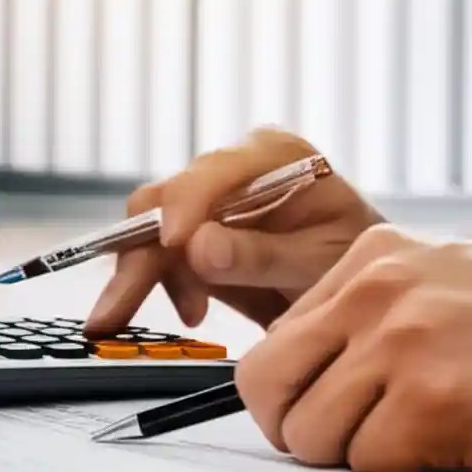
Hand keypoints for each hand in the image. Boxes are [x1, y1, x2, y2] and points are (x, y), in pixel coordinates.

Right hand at [85, 127, 383, 332]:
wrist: (358, 281)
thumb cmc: (354, 261)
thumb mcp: (321, 262)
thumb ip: (261, 256)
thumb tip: (197, 248)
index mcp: (271, 156)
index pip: (208, 173)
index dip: (183, 209)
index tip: (173, 248)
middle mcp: (229, 169)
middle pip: (162, 202)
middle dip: (137, 258)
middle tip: (112, 311)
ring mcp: (207, 199)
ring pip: (147, 230)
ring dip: (144, 278)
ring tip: (185, 316)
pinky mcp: (192, 230)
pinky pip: (157, 255)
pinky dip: (161, 286)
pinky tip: (194, 310)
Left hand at [236, 225, 471, 471]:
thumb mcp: (424, 287)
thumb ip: (352, 317)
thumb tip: (281, 382)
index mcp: (370, 258)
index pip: (269, 344)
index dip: (283, 396)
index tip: (306, 411)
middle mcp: (377, 291)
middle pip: (268, 387)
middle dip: (297, 428)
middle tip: (340, 437)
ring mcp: (406, 341)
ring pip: (312, 432)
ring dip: (355, 450)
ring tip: (406, 430)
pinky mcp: (436, 397)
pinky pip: (369, 459)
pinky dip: (401, 467)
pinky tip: (441, 439)